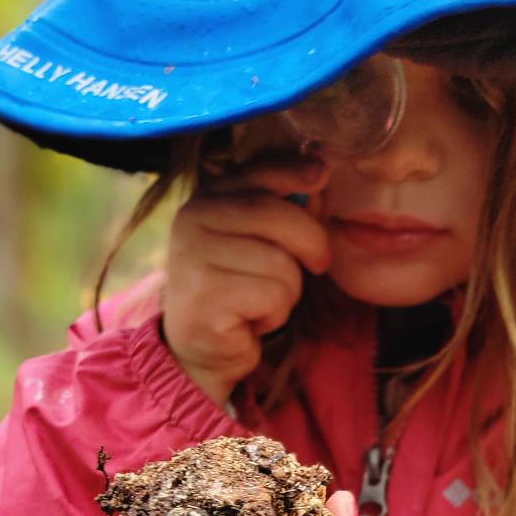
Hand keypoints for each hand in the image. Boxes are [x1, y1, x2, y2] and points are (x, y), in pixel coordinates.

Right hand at [161, 152, 332, 407]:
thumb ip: (282, 207)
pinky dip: (275, 314)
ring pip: (282, 264)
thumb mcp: (259, 239)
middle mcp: (193, 220)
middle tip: (315, 266)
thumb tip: (319, 176)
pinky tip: (252, 319)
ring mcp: (193, 258)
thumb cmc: (240, 285)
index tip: (322, 174)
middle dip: (312, 243)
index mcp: (207, 198)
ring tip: (262, 299)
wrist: (201, 345)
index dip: (294, 170)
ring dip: (289, 290)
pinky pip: (273, 297)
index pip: (258, 172)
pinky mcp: (204, 298)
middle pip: (278, 216)